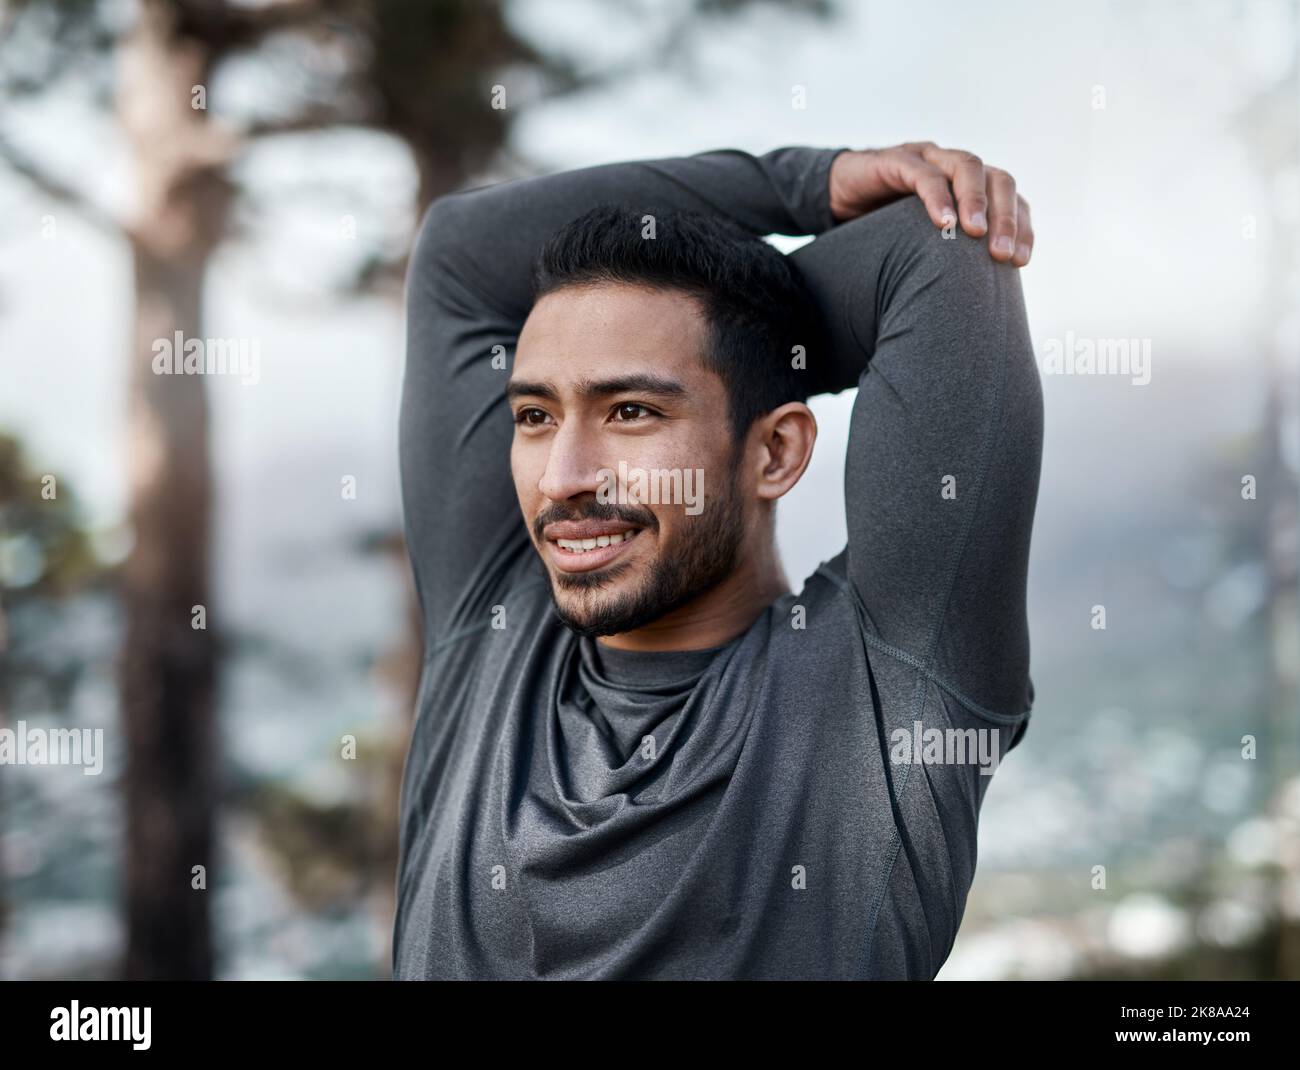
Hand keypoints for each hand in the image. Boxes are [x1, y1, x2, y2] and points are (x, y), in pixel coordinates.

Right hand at [829, 141, 1032, 265]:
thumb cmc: (885, 225)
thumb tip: (979, 300)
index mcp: (971, 187)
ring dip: (976, 202)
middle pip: (999, 180)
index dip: (1021, 227)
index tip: (1020, 262)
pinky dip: (936, 196)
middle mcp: (955, 168)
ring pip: (967, 167)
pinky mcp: (897, 159)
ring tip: (975, 234)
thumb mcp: (925, 243)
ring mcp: (929, 159)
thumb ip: (951, 257)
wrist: (839, 195)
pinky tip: (942, 223)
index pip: (1011, 200)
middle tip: (1003, 255)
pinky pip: (924, 174)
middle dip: (1006, 217)